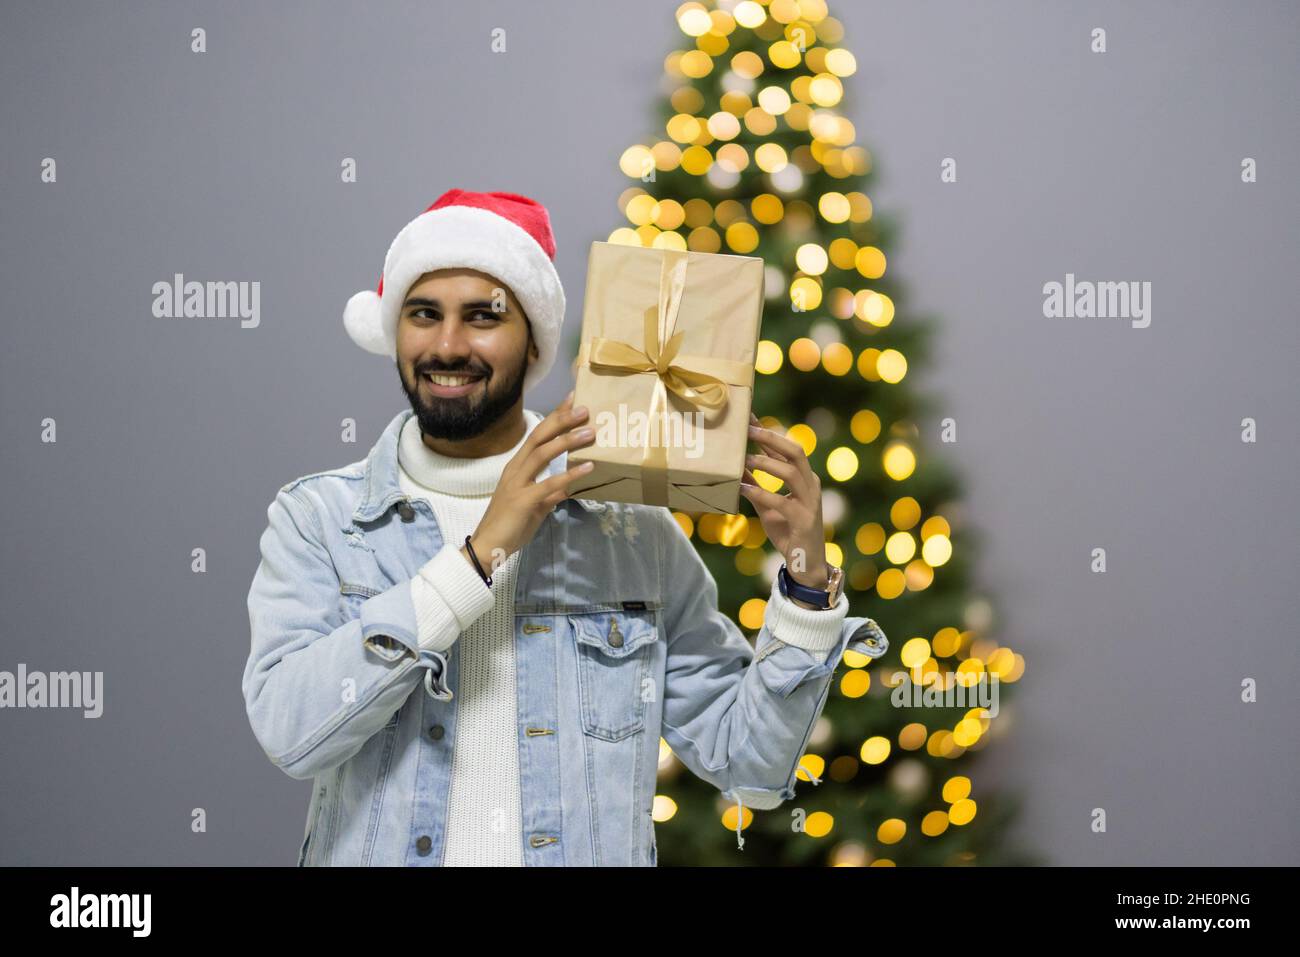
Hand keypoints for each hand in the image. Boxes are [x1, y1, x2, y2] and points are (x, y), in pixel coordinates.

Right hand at [462, 390, 595, 575]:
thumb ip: (550, 494)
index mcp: (517, 466)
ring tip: (590, 433)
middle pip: (539, 437)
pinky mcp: (523, 500)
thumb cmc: (510, 526)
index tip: (572, 401)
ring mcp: (518, 483)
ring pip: (542, 454)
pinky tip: (587, 468)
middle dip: (561, 421)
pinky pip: (549, 484)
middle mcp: (516, 469)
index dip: (554, 417)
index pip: (537, 435)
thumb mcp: (535, 506)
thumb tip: (567, 489)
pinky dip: (569, 475)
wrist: (488, 547)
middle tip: (584, 409)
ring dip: (567, 441)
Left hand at [739, 411, 828, 590]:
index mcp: (805, 479)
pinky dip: (761, 494)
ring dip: (767, 463)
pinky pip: (782, 503)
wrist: (806, 565)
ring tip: (745, 459)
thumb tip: (736, 467)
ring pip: (792, 473)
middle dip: (771, 439)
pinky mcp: (804, 521)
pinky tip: (742, 489)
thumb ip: (756, 486)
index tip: (749, 417)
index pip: (787, 448)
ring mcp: (810, 503)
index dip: (768, 432)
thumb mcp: (767, 506)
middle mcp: (811, 486)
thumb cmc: (788, 532)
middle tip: (747, 430)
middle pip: (796, 452)